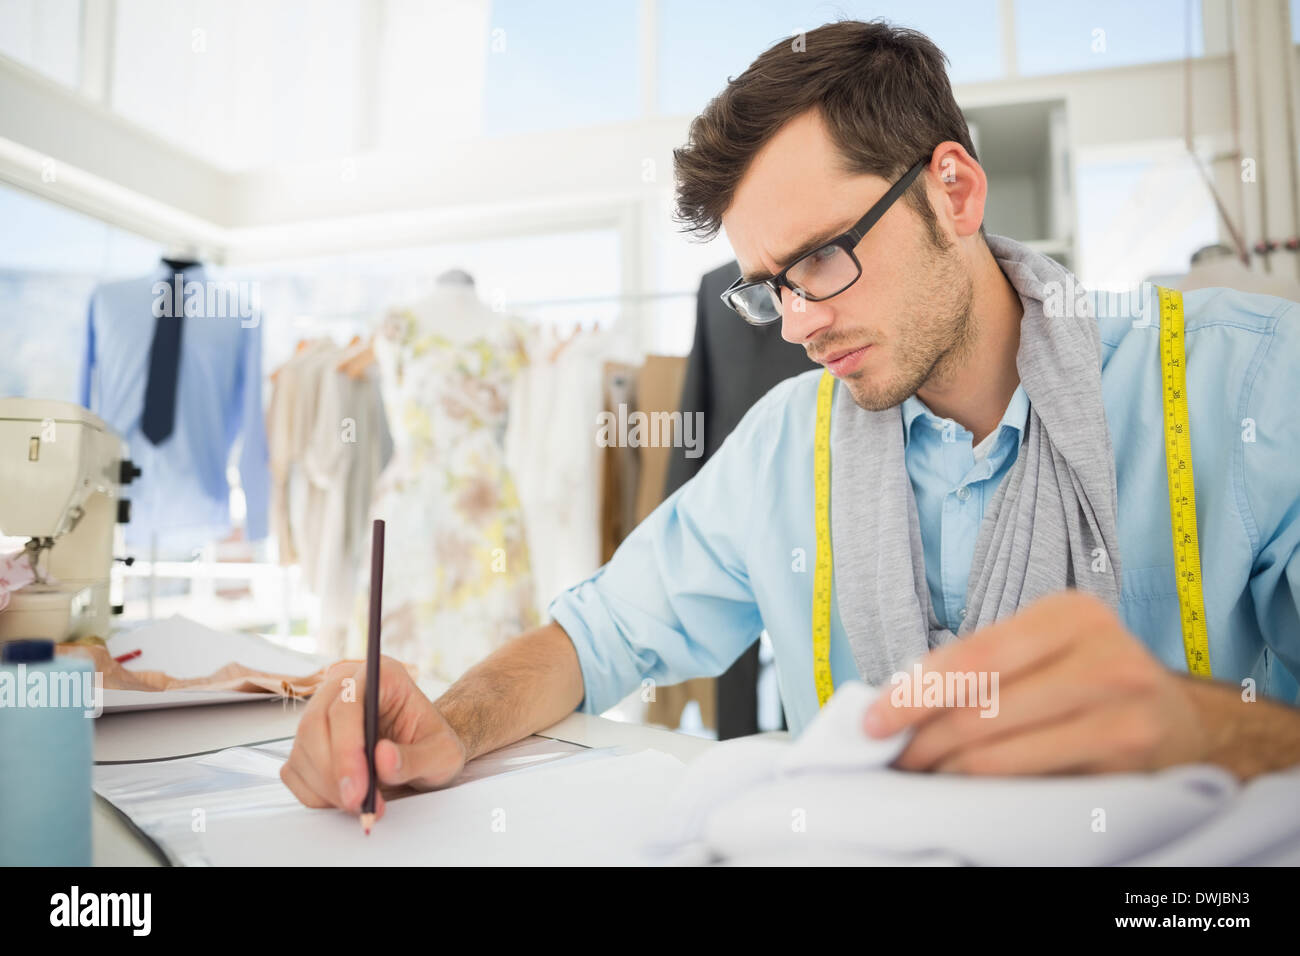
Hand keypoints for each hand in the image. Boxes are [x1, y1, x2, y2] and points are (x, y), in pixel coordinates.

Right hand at [280, 655, 466, 820]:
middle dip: (334, 773)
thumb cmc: (432, 746)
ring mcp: (321, 711)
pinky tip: (346, 798)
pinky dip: (317, 793)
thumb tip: (383, 759)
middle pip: (315, 725)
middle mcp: (344, 686)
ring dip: (327, 787)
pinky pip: (296, 770)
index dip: (347, 747)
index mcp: (380, 674)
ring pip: (302, 750)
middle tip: (359, 804)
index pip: (346, 704)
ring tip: (363, 804)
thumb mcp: (443, 754)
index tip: (359, 787)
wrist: (423, 753)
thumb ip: (418, 758)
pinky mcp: (308, 741)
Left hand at [862, 590, 1210, 774]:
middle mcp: (1104, 655)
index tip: (872, 723)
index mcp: (1071, 613)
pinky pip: (1032, 784)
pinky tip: (969, 787)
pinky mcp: (1128, 762)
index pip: (971, 657)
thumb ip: (981, 665)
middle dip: (923, 740)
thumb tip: (895, 701)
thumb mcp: (1043, 650)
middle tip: (895, 758)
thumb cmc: (1088, 679)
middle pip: (981, 708)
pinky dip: (988, 790)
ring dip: (948, 770)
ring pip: (1000, 752)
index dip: (913, 694)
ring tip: (925, 773)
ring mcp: (1122, 710)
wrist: (1180, 721)